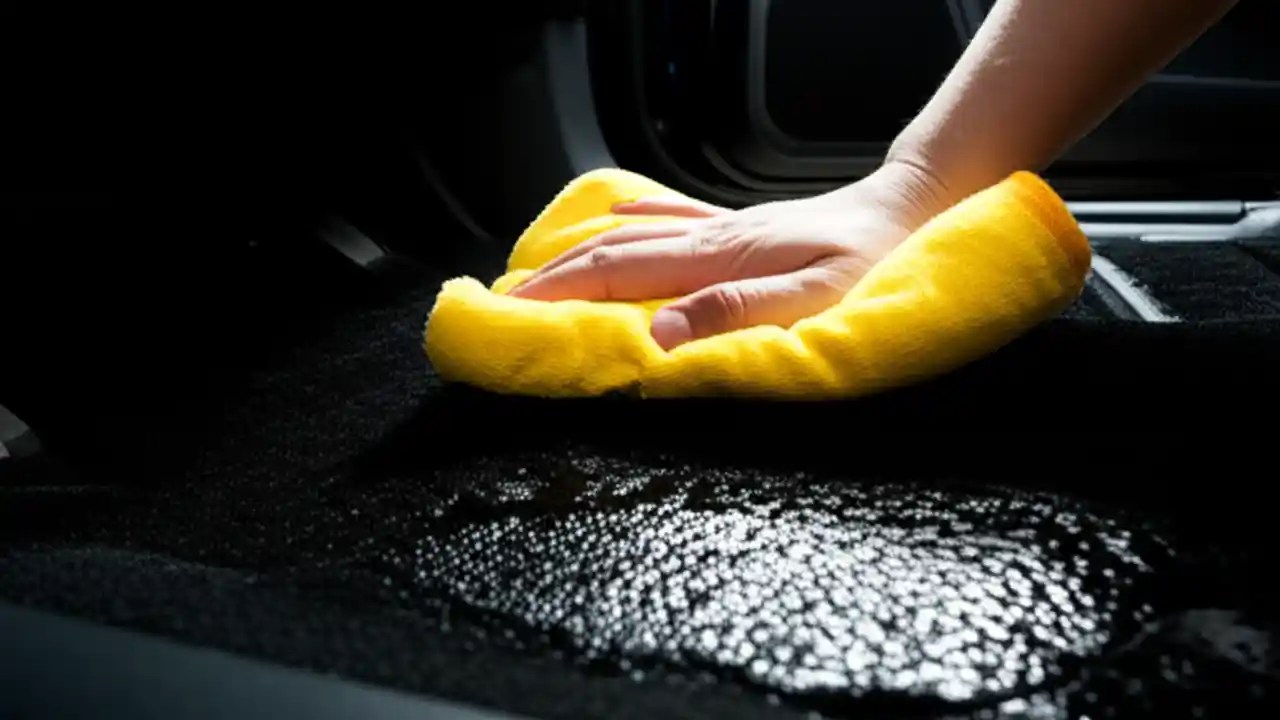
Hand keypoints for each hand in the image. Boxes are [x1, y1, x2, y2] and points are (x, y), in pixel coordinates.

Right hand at [510, 162, 953, 348]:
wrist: (907, 207)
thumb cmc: (872, 260)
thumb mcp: (816, 298)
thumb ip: (738, 313)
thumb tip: (660, 333)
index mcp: (717, 260)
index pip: (618, 274)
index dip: (561, 293)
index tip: (515, 311)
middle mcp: (710, 238)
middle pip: (613, 254)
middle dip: (555, 278)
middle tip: (508, 302)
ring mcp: (722, 228)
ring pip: (633, 236)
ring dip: (581, 255)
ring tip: (540, 273)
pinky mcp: (739, 227)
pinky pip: (671, 219)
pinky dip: (632, 222)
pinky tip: (615, 219)